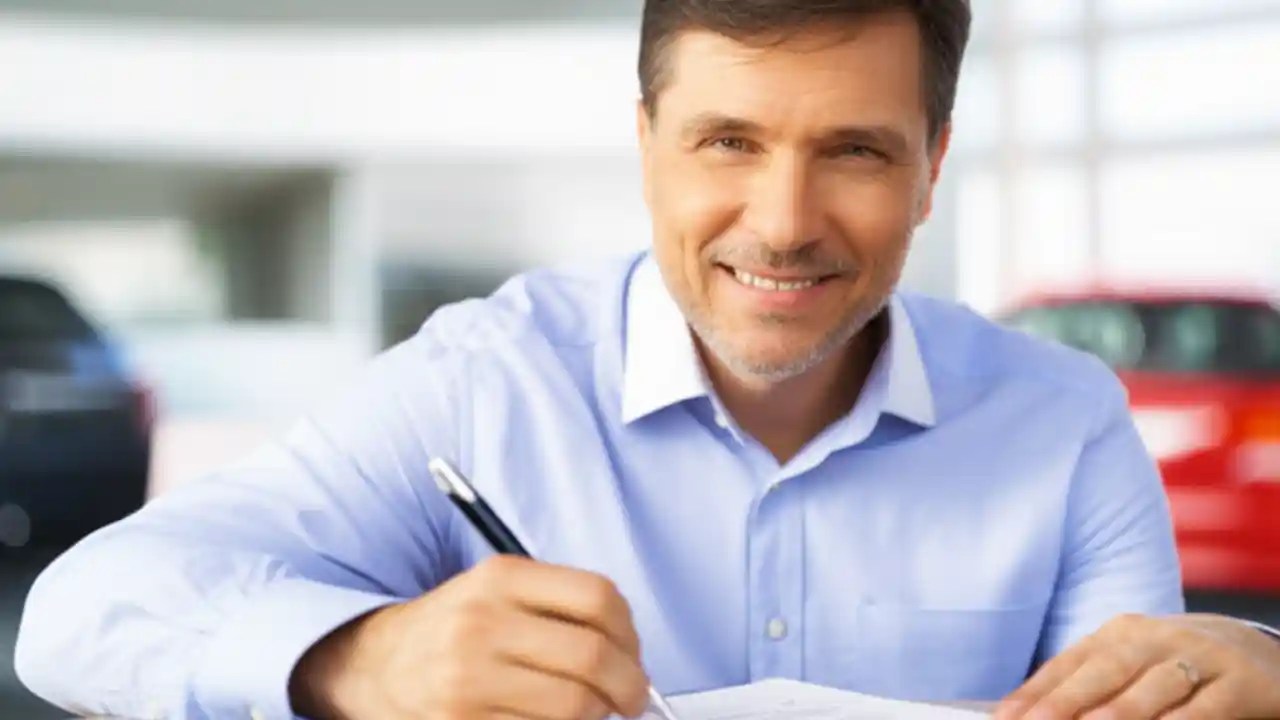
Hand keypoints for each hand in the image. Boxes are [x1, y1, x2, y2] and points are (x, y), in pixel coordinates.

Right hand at [290, 555, 651, 719]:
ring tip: (592, 711)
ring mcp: (469, 677)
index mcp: (501, 577)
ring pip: (573, 705)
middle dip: (629, 686)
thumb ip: (560, 605)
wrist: (376, 664)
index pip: (598, 597)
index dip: (632, 632)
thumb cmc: (455, 628)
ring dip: (597, 715)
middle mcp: (482, 622)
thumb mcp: (498, 591)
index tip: (635, 655)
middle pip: (593, 656)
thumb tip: (632, 651)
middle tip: (633, 698)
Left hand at [995, 613, 1279, 719]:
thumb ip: (1086, 686)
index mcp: (1118, 633)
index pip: (1068, 664)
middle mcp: (1154, 639)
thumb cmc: (1175, 666)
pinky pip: (1206, 707)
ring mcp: (1199, 657)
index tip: (1004, 718)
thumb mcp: (1131, 667)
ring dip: (1119, 712)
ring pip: (1153, 687)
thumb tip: (1026, 711)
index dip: (1034, 692)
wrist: (1258, 651)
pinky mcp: (1239, 683)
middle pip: (1104, 670)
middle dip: (1065, 701)